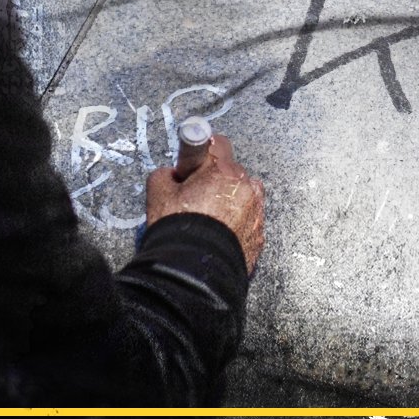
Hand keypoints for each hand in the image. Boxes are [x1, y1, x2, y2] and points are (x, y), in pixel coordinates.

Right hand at [146, 134, 264, 272]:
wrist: (193, 274)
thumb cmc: (177, 228)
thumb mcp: (158, 194)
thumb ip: (165, 175)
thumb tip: (173, 174)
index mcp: (223, 170)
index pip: (218, 143)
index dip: (204, 153)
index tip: (194, 166)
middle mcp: (246, 186)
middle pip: (232, 173)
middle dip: (216, 181)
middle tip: (197, 199)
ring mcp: (256, 211)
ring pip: (244, 196)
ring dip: (231, 201)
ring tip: (211, 221)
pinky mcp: (260, 235)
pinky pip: (249, 220)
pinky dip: (238, 224)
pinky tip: (220, 236)